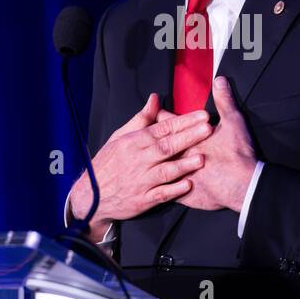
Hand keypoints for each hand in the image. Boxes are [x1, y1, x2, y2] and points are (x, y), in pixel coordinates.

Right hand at [68, 93, 212, 241]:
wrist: (91, 195)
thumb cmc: (108, 163)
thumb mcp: (120, 136)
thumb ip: (141, 118)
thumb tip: (155, 98)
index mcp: (134, 141)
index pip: (162, 128)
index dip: (183, 122)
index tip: (202, 115)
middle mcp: (138, 159)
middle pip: (166, 146)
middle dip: (188, 137)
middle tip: (208, 129)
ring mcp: (140, 181)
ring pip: (165, 171)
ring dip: (183, 165)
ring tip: (201, 158)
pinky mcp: (142, 200)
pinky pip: (160, 194)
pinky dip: (174, 190)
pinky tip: (188, 185)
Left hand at [158, 77, 257, 212]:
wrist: (244, 187)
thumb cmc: (238, 154)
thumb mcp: (234, 122)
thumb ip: (225, 101)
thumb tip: (220, 81)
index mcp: (188, 140)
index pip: (166, 125)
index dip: (161, 118)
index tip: (157, 114)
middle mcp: (180, 158)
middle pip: (159, 148)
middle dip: (151, 143)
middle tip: (145, 139)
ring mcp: (182, 178)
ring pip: (161, 173)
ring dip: (155, 168)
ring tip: (149, 164)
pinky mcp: (187, 196)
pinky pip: (169, 194)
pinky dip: (165, 190)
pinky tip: (159, 189)